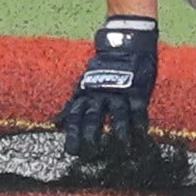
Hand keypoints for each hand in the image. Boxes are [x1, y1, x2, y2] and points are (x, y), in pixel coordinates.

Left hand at [58, 15, 157, 158]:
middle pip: (94, 117)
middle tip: (90, 154)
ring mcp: (121, 91)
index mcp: (86, 93)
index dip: (73, 133)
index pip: (76, 116)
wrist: (125, 41)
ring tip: (121, 148)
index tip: (72, 151)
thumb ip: (73, 104)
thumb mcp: (83, 83)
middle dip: (91, 136)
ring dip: (119, 132)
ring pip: (118, 114)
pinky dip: (139, 123)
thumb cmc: (103, 66)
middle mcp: (101, 94)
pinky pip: (139, 108)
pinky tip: (140, 136)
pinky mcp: (137, 88)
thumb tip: (55, 124)